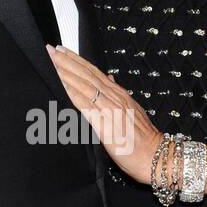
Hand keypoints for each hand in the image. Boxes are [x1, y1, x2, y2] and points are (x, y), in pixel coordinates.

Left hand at [46, 45, 160, 183]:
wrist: (156, 157)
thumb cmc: (144, 139)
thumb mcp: (133, 109)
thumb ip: (119, 94)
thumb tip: (109, 78)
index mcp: (120, 95)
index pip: (94, 72)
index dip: (77, 60)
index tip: (61, 50)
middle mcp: (115, 98)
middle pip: (87, 75)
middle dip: (67, 61)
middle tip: (50, 49)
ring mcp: (111, 111)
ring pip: (85, 86)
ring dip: (67, 73)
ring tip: (52, 62)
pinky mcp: (106, 126)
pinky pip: (86, 107)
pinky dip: (73, 94)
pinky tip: (61, 87)